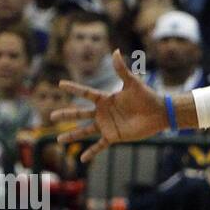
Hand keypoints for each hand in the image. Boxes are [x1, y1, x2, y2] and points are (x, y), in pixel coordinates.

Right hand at [52, 50, 167, 162]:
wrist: (158, 113)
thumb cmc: (147, 96)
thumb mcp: (132, 83)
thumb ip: (121, 69)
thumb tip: (116, 51)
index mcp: (105, 99)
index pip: (85, 93)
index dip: (73, 88)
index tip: (59, 84)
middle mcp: (103, 112)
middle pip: (80, 113)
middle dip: (65, 115)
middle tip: (51, 117)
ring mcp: (107, 125)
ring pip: (85, 131)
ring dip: (72, 135)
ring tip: (58, 140)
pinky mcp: (114, 136)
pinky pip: (99, 145)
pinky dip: (91, 152)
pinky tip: (81, 159)